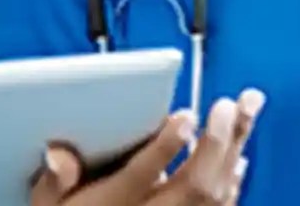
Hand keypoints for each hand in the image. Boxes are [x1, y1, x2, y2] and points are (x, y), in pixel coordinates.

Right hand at [30, 89, 266, 205]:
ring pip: (215, 195)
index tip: (184, 116)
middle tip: (227, 104)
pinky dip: (232, 181)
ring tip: (248, 108)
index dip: (165, 148)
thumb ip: (51, 184)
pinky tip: (239, 155)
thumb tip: (56, 155)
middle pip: (194, 187)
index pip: (141, 178)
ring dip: (235, 149)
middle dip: (216, 143)